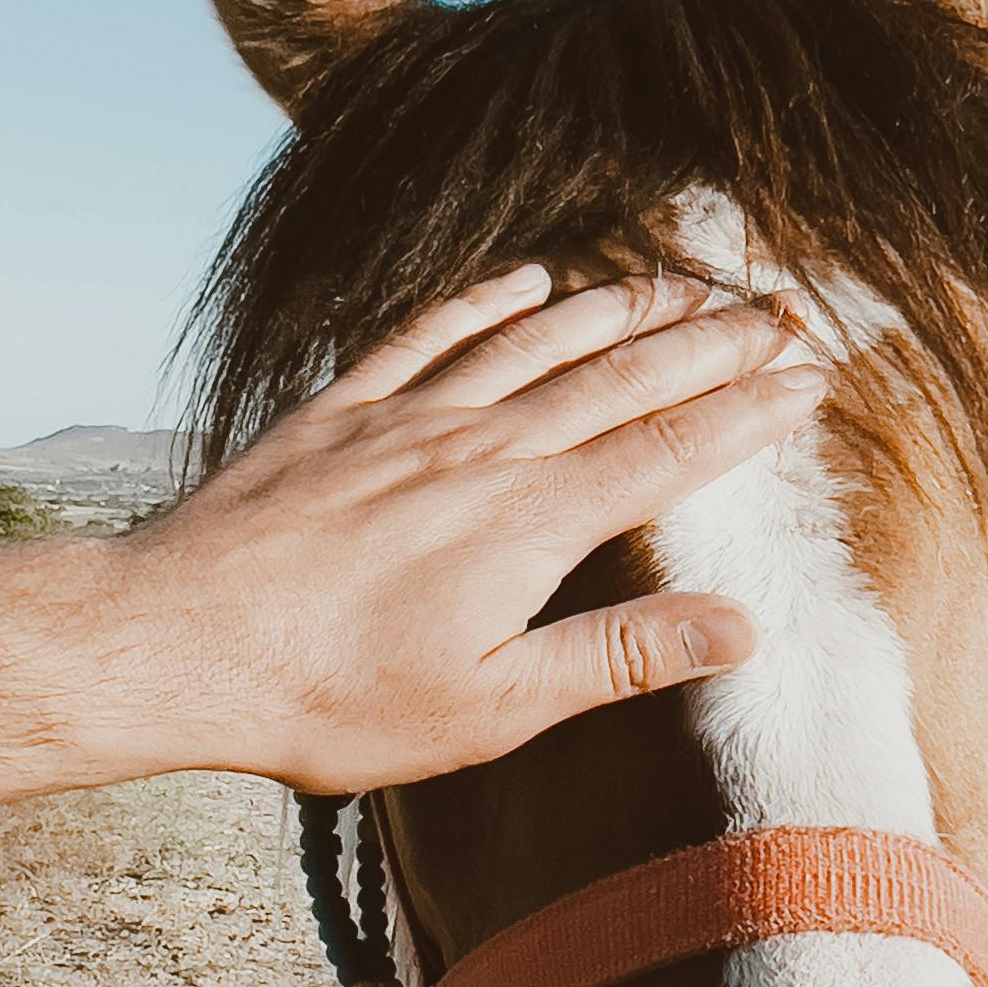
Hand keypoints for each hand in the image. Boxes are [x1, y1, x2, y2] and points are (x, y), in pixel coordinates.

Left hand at [130, 265, 825, 791]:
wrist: (176, 644)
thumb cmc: (331, 698)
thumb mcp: (490, 709)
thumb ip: (616, 657)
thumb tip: (740, 628)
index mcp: (530, 522)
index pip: (670, 452)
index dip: (747, 414)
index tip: (810, 382)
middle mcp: (481, 448)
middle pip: (621, 376)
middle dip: (711, 341)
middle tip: (780, 311)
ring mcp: (407, 420)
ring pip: (537, 339)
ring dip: (619, 305)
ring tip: (683, 280)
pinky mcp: (339, 414)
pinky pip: (428, 333)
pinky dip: (486, 298)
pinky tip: (526, 277)